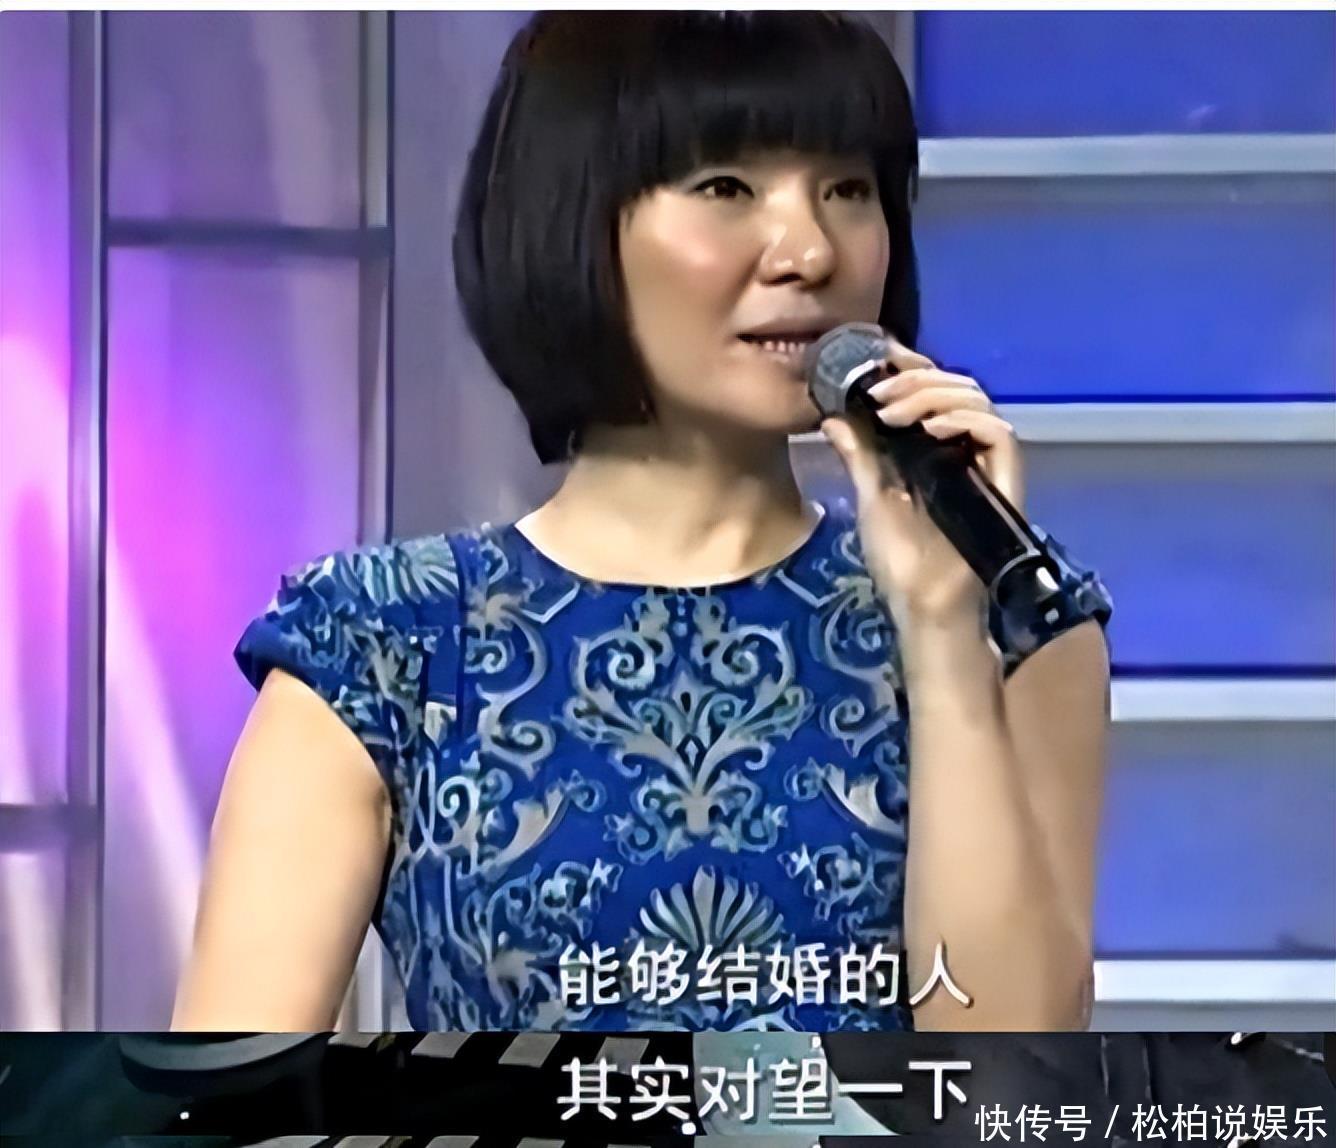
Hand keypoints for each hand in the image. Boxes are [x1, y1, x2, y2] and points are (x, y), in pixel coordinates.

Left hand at [820, 338, 1024, 633]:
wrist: (924, 603)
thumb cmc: (902, 559)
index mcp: (933, 447)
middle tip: (877, 392)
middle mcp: (964, 448)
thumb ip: (859, 455)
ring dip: (931, 394)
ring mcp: (987, 463)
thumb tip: (832, 415)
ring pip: (976, 400)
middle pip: (955, 385)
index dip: (910, 366)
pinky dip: (963, 420)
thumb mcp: (870, 497)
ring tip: (893, 411)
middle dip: (914, 378)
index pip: (932, 390)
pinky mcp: (1006, 480)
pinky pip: (998, 432)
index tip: (875, 358)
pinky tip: (929, 429)